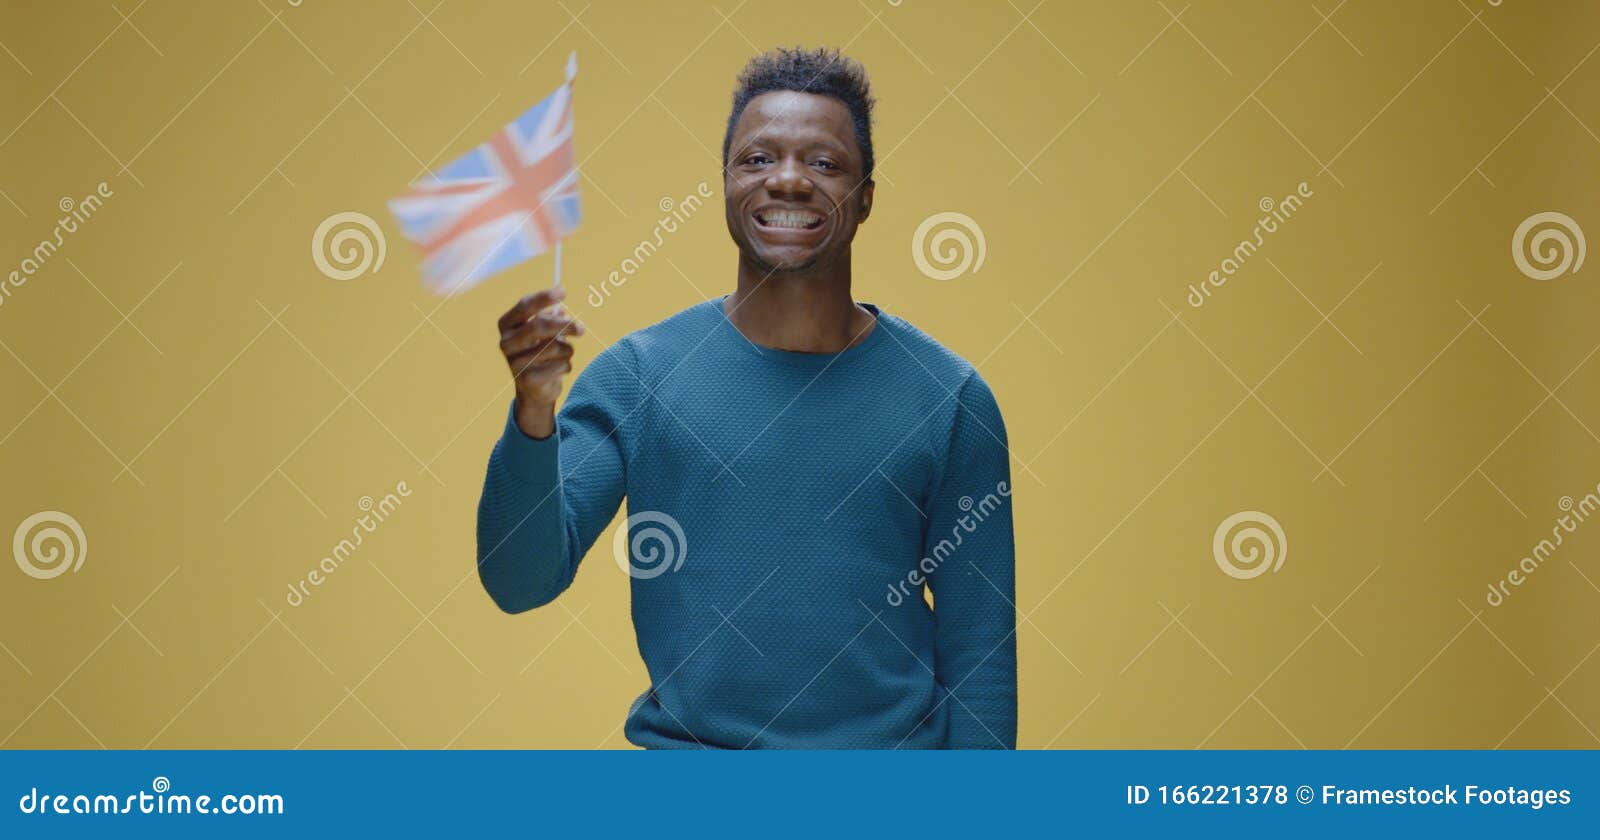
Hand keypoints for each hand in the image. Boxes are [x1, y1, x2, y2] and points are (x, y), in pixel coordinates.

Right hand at [497, 287, 584, 438]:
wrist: (535, 389)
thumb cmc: (541, 351)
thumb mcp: (546, 331)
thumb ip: (552, 317)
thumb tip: (562, 311)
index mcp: (507, 324)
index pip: (525, 305)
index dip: (544, 297)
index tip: (563, 291)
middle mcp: (506, 342)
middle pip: (538, 326)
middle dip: (564, 325)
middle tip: (581, 328)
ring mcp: (514, 362)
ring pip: (554, 348)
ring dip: (568, 350)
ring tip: (564, 355)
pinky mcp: (527, 380)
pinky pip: (559, 366)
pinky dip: (566, 366)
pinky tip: (557, 370)